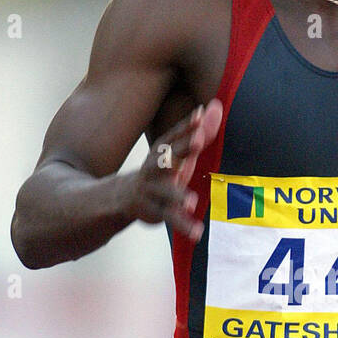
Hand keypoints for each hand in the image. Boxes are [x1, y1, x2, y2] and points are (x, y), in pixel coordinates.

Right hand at [125, 99, 222, 239]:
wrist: (121, 196)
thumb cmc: (161, 170)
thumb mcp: (178, 152)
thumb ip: (199, 132)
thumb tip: (216, 105)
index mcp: (162, 152)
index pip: (174, 136)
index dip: (186, 125)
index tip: (200, 114)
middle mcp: (154, 168)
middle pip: (167, 158)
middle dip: (182, 149)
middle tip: (198, 141)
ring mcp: (151, 190)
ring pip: (165, 192)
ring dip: (178, 195)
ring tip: (193, 202)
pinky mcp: (152, 211)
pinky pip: (169, 218)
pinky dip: (184, 225)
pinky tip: (197, 232)